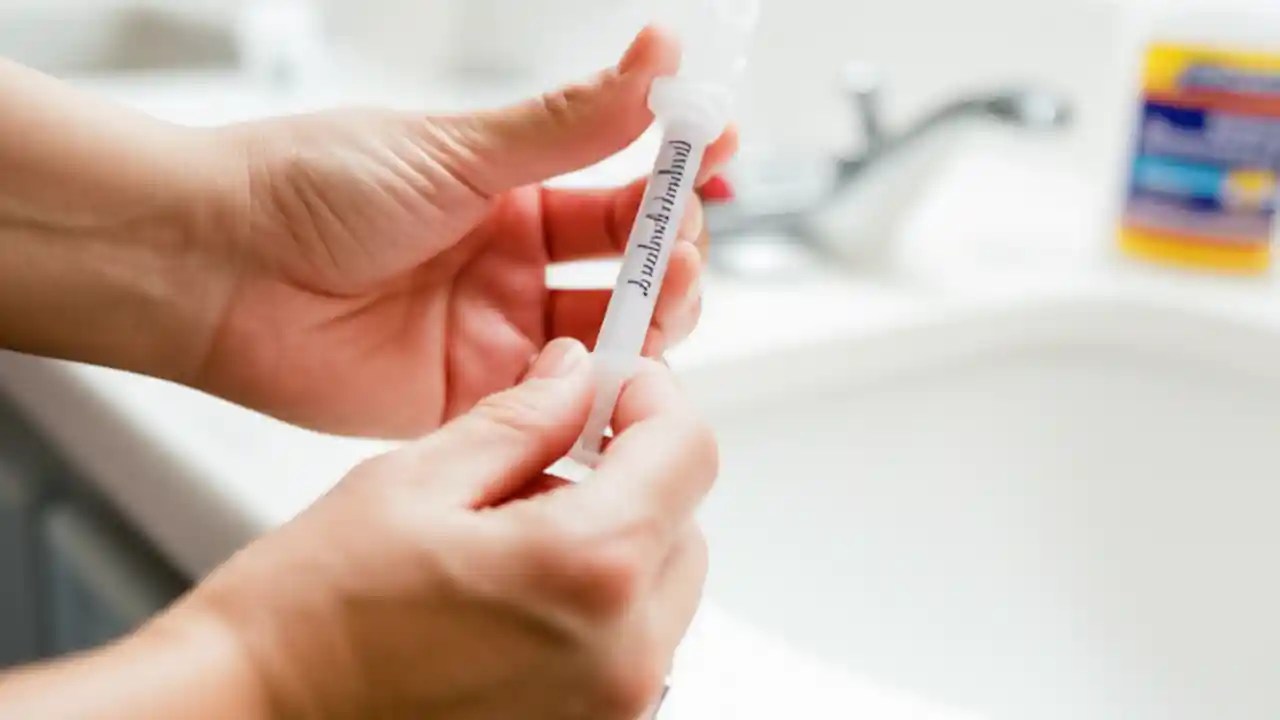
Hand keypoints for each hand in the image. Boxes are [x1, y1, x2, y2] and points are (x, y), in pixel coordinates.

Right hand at [172, 339, 717, 718]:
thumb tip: (576, 377)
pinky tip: (515, 594)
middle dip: (632, 473)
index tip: (614, 387)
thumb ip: (519, 420)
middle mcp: (622, 652)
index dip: (652, 399)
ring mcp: (614, 706)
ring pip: (662, 585)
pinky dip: (598, 602)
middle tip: (549, 455)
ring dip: (616, 540)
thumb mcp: (414, 482)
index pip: (688, 449)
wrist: (257, 716)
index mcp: (586, 568)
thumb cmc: (310, 619)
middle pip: (684, 520)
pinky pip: (632, 642)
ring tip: (513, 536)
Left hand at [197, 27, 736, 436]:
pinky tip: (612, 371)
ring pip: (608, 338)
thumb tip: (658, 56)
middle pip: (630, 272)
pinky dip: (596, 392)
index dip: (675, 177)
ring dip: (648, 320)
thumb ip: (570, 123)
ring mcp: (498, 333)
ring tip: (658, 297)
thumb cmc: (315, 188)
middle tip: (677, 243)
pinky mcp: (473, 397)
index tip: (716, 153)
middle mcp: (514, 264)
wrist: (216, 268)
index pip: (622, 191)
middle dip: (669, 257)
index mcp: (513, 193)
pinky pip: (556, 404)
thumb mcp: (460, 147)